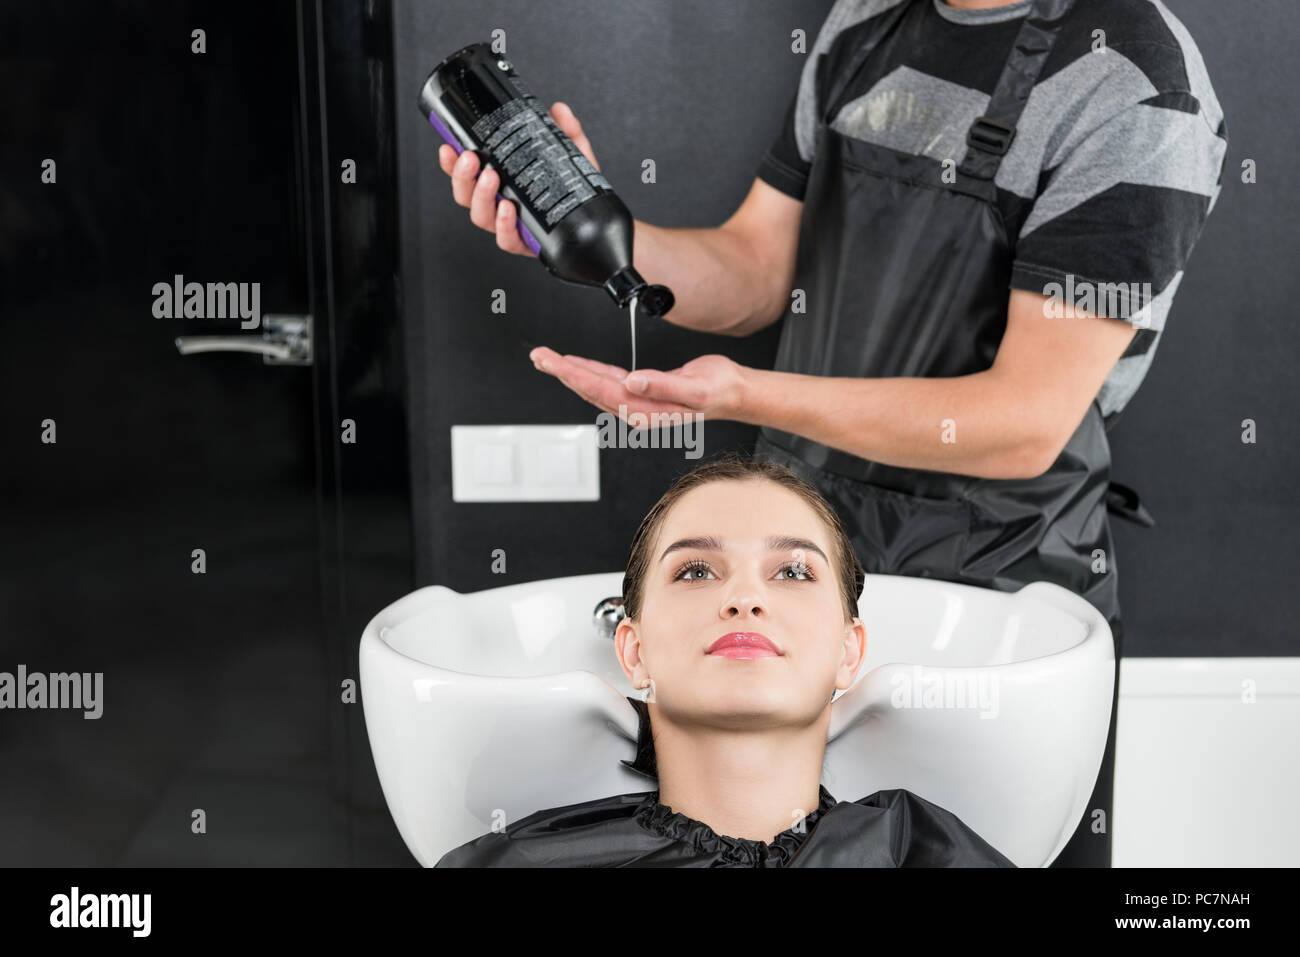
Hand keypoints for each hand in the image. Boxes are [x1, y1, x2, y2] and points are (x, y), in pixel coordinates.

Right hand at [437, 102, 600, 256]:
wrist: (596, 225)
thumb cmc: (575, 193)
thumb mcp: (572, 157)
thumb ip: (566, 133)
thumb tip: (559, 110)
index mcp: (502, 185)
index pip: (468, 175)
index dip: (451, 164)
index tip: (448, 147)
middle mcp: (500, 206)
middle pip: (466, 196)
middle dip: (462, 177)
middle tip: (472, 159)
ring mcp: (510, 227)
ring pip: (480, 217)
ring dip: (481, 197)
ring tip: (491, 178)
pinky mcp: (526, 244)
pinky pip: (507, 241)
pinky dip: (504, 226)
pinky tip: (508, 210)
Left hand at [528, 347, 749, 422]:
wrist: (734, 391)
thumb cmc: (719, 390)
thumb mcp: (694, 388)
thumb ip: (661, 386)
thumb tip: (632, 382)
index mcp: (645, 411)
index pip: (600, 390)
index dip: (574, 374)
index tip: (553, 361)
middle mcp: (636, 409)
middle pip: (589, 388)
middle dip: (562, 372)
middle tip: (539, 356)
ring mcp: (637, 402)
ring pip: (594, 385)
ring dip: (570, 371)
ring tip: (548, 359)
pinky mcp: (641, 391)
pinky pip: (607, 380)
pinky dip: (589, 370)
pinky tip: (576, 364)